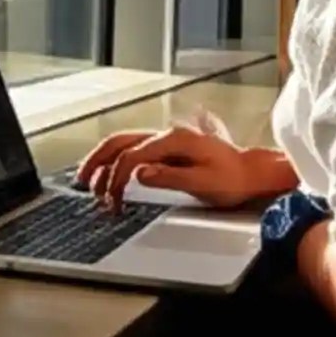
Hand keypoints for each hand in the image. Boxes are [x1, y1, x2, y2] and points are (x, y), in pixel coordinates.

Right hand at [76, 125, 262, 211]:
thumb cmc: (234, 180)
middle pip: (119, 142)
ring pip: (123, 143)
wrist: (253, 174)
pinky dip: (115, 160)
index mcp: (174, 140)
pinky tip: (109, 174)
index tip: (112, 201)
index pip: (132, 157)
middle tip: (83, 183)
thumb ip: (170, 177)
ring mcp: (166, 140)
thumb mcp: (205, 183)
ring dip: (102, 160)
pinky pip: (133, 150)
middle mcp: (166, 135)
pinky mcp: (167, 149)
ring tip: (88, 180)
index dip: (117, 179)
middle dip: (97, 162)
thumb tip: (140, 174)